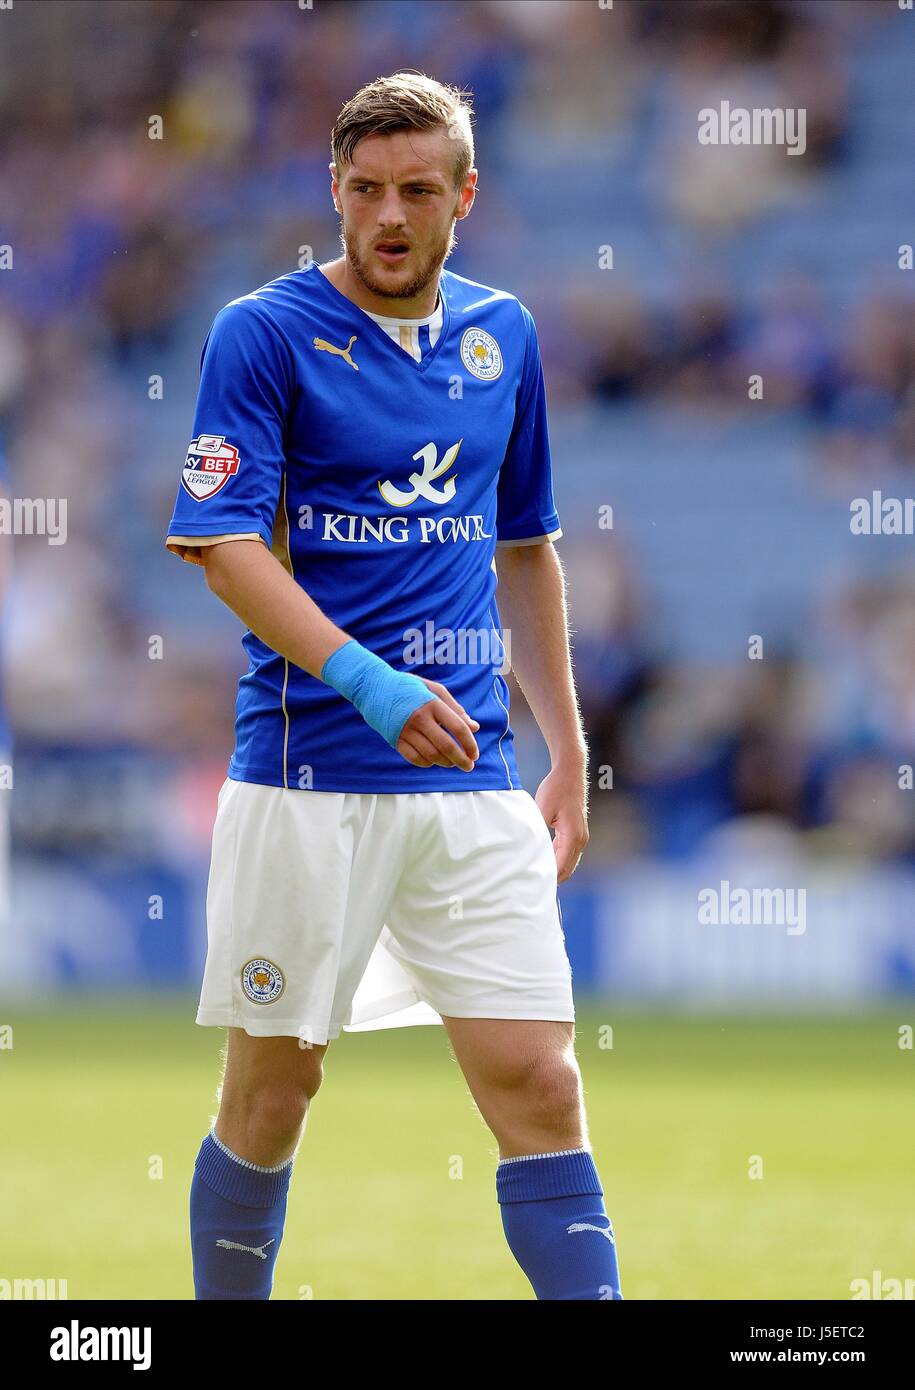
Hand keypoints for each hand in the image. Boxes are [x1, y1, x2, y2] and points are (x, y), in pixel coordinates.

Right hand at [396, 678, 479, 769]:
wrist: (374, 687)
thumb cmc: (409, 687)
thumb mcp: (434, 690)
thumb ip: (455, 708)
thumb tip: (475, 728)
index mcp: (432, 703)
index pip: (457, 727)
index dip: (470, 744)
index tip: (475, 754)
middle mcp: (419, 718)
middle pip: (446, 745)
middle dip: (461, 759)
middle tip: (469, 766)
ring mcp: (405, 730)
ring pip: (431, 755)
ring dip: (445, 763)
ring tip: (453, 763)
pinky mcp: (394, 739)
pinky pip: (414, 758)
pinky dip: (427, 763)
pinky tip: (434, 761)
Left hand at [534, 760, 588, 883]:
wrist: (569, 773)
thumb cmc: (556, 789)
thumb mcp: (541, 810)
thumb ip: (538, 832)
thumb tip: (529, 851)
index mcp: (573, 836)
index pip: (560, 866)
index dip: (547, 878)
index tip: (532, 885)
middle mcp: (580, 839)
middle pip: (567, 869)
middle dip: (552, 880)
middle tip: (532, 888)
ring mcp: (581, 836)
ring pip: (568, 863)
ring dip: (555, 871)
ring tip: (536, 879)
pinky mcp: (577, 832)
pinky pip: (568, 853)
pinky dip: (557, 861)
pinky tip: (543, 864)